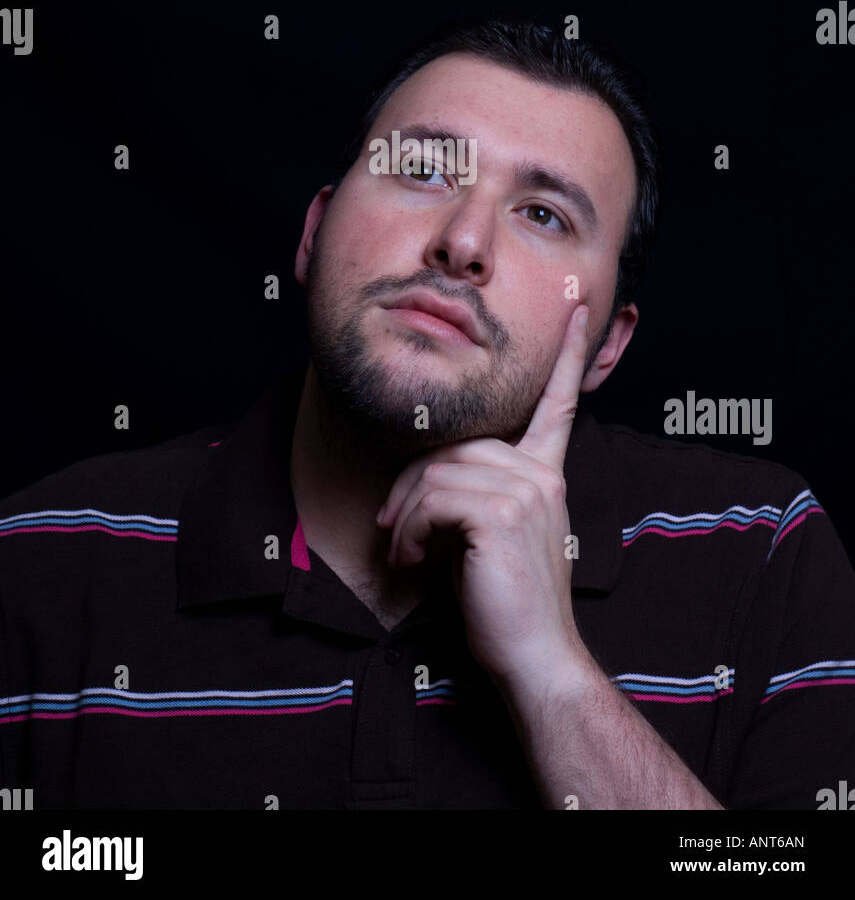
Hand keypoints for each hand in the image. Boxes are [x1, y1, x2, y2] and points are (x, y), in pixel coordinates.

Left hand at [375, 304, 589, 688]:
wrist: (534, 658)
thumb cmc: (504, 604)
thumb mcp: (488, 538)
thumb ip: (471, 495)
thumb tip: (418, 485)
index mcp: (545, 474)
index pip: (558, 404)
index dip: (566, 354)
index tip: (575, 307)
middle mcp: (541, 474)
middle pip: (453, 447)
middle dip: (410, 486)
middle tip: (390, 528)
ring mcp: (526, 490)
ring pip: (436, 473)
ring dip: (403, 517)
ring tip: (401, 553)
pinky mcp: (502, 512)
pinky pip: (431, 500)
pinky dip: (406, 531)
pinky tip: (409, 562)